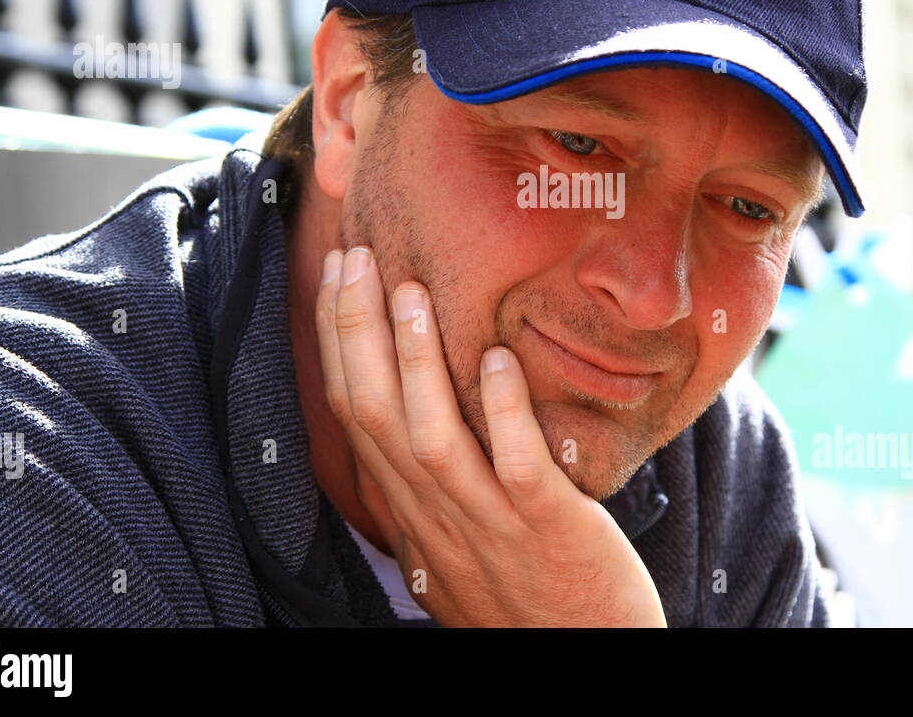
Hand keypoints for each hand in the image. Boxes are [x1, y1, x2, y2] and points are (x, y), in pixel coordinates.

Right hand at [314, 246, 666, 626]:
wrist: (575, 658)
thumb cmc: (520, 590)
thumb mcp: (453, 538)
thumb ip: (428, 481)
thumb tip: (404, 419)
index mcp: (410, 507)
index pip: (355, 413)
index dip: (338, 339)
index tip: (337, 271)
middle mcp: (434, 513)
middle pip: (375, 415)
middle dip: (357, 330)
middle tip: (356, 253)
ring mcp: (489, 522)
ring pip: (431, 439)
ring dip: (415, 363)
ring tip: (412, 290)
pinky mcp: (548, 530)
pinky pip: (518, 468)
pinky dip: (506, 413)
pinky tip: (503, 358)